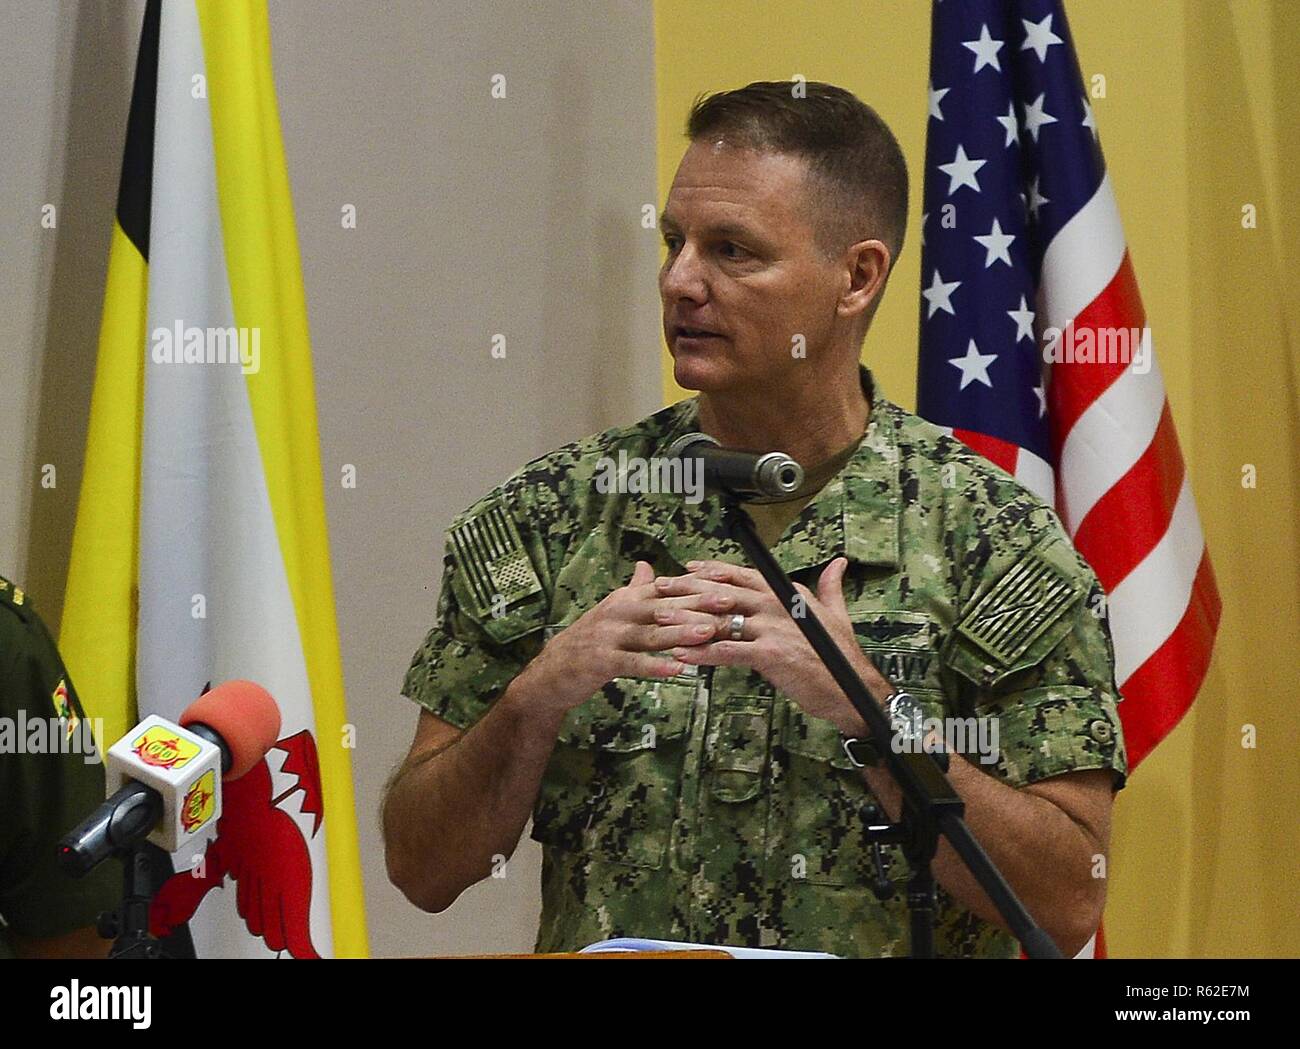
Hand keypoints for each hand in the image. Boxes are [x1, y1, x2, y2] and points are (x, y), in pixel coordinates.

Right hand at [522, 560, 738, 716]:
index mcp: (627, 598)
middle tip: (729, 604)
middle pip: (664, 606)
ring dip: (682, 633)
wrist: (552, 672)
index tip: (726, 579)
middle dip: (698, 604)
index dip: (697, 583)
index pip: (667, 587)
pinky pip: (634, 663)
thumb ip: (633, 589)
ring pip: (653, 634)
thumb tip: (646, 565)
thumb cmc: (590, 641)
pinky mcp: (603, 661)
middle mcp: (619, 612)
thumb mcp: (612, 611)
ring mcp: (610, 636)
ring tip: (709, 633)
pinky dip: (656, 666)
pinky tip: (678, 670)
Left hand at [654, 557, 893, 734]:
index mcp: (788, 594)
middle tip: (660, 589)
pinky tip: (682, 655)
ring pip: (721, 619)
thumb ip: (830, 587)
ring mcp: (773, 629)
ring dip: (687, 619)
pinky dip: (703, 652)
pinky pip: (728, 651)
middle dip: (689, 589)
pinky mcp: (770, 655)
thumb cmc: (840, 657)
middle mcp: (778, 605)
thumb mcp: (836, 614)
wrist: (852, 690)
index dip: (713, 570)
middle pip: (723, 592)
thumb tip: (839, 563)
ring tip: (660, 619)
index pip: (743, 575)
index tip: (687, 568)